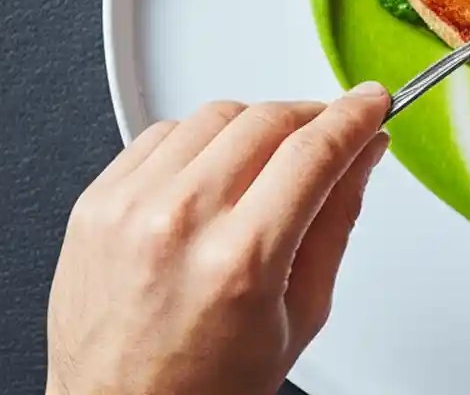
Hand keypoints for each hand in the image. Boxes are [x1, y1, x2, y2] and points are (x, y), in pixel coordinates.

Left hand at [46, 84, 389, 394]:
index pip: (314, 151)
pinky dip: (201, 141)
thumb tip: (362, 155)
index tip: (373, 103)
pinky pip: (162, 133)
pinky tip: (214, 172)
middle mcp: (179, 223)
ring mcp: (129, 207)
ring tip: (268, 164)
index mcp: (241, 259)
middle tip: (331, 134)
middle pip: (268, 120)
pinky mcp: (96, 201)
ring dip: (257, 126)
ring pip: (216, 115)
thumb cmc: (208, 385)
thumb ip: (337, 221)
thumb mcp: (301, 313)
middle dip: (313, 118)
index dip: (355, 116)